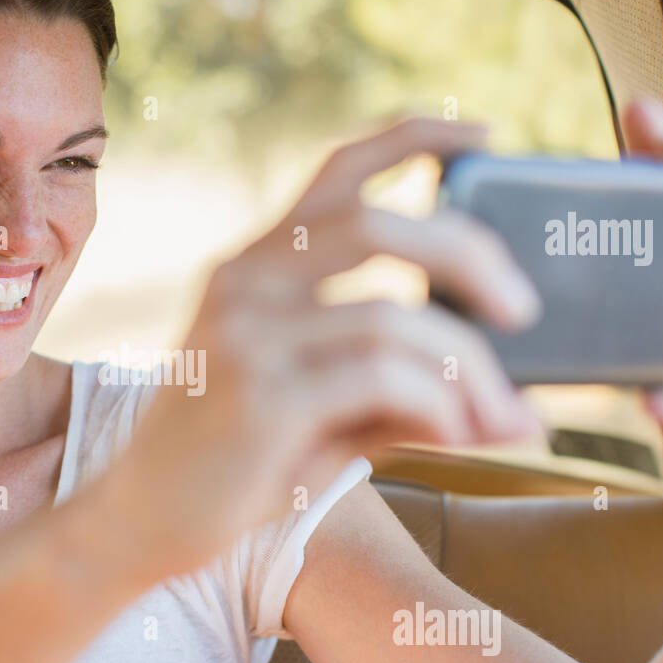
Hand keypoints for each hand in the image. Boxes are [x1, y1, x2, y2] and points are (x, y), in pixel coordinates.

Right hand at [100, 117, 543, 577]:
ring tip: (500, 416)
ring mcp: (245, 337)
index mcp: (252, 267)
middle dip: (472, 256)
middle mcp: (243, 283)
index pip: (337, 173)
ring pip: (394, 318)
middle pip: (378, 224)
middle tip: (522, 309)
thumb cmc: (233, 465)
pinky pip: (382, 378)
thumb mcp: (321, 411)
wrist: (139, 525)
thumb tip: (522, 412)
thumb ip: (407, 391)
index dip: (414, 139)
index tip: (483, 137)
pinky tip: (455, 431)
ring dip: (469, 368)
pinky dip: (440, 403)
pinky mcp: (258, 397)